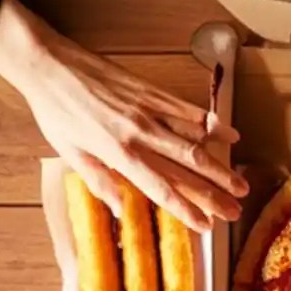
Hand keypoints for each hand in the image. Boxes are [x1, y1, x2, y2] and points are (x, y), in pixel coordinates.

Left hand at [0, 0, 247, 232]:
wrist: (49, 64)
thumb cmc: (55, 110)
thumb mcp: (69, 152)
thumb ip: (99, 181)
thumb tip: (120, 210)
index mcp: (117, 152)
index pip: (160, 188)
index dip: (185, 209)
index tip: (206, 226)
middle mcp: (139, 133)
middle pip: (188, 167)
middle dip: (216, 191)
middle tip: (237, 209)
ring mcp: (149, 110)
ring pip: (195, 141)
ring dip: (220, 164)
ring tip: (241, 183)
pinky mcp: (152, 91)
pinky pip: (188, 110)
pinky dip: (211, 124)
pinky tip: (230, 135)